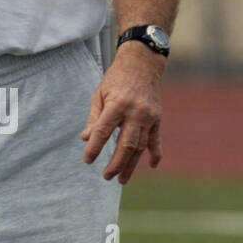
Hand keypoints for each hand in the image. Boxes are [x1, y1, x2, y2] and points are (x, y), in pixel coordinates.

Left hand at [79, 43, 164, 183]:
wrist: (142, 64)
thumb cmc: (116, 79)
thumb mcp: (100, 94)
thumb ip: (94, 117)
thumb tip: (86, 138)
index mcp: (117, 104)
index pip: (104, 131)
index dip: (94, 147)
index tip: (87, 160)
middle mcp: (135, 112)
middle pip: (125, 145)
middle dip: (115, 164)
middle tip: (106, 176)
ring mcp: (149, 117)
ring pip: (140, 147)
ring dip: (131, 165)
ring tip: (121, 179)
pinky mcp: (157, 119)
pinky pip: (156, 140)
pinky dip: (155, 154)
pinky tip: (151, 166)